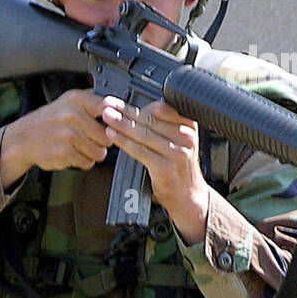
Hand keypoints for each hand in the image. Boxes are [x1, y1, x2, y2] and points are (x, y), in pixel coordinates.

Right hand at [0, 88, 112, 185]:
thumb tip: (119, 105)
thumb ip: (92, 101)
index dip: (115, 117)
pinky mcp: (64, 154)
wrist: (22, 139)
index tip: (113, 122)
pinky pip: (87, 162)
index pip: (108, 106)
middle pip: (107, 136)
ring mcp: (68, 135)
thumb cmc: (48, 121)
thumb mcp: (68, 102)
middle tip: (91, 138)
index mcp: (76, 100)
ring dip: (93, 153)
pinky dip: (82, 161)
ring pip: (99, 152)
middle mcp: (72, 115)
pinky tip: (71, 153)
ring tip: (80, 146)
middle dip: (102, 141)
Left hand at [101, 98, 209, 241]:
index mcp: (189, 125)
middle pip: (150, 120)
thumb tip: (133, 109)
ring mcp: (178, 152)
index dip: (136, 104)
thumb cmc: (178, 166)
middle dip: (125, 112)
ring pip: (143, 134)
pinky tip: (113, 136)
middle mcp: (186, 136)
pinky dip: (124, 142)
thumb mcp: (177, 140)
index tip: (118, 102)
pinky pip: (140, 151)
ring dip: (122, 124)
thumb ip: (161, 125)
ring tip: (107, 117)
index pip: (160, 108)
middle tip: (107, 105)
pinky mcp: (166, 167)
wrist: (188, 195)